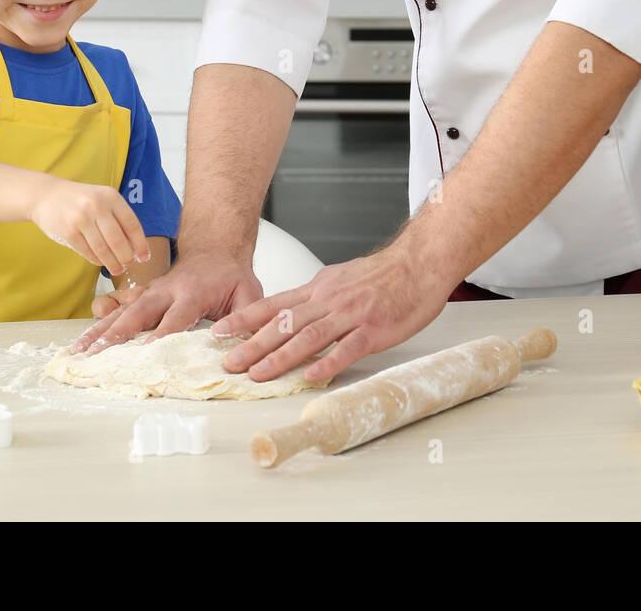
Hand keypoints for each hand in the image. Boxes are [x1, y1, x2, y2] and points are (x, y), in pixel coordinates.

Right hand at [30, 178, 149, 275]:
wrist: (47, 195)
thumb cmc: (81, 200)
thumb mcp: (102, 199)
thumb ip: (118, 218)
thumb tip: (136, 246)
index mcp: (111, 196)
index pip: (132, 224)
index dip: (141, 244)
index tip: (145, 257)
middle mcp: (97, 205)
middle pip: (118, 239)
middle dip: (127, 256)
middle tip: (129, 265)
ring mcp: (81, 218)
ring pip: (103, 248)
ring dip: (112, 262)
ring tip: (118, 269)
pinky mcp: (68, 231)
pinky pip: (87, 251)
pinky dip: (96, 259)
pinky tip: (101, 262)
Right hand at [70, 250, 263, 354]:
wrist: (215, 250)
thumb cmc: (232, 278)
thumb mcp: (249, 293)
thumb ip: (246, 318)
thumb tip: (243, 345)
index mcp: (194, 292)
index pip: (177, 316)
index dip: (163, 333)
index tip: (147, 350)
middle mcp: (167, 291)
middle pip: (139, 312)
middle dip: (117, 333)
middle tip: (97, 354)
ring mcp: (151, 292)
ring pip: (122, 311)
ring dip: (99, 331)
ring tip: (78, 352)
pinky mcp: (141, 296)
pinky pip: (116, 310)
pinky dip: (97, 325)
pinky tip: (80, 344)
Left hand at [210, 240, 451, 383]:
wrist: (420, 262)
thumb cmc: (385, 273)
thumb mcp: (342, 277)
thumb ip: (317, 295)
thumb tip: (295, 307)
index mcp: (320, 288)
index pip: (274, 304)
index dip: (245, 319)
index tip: (220, 333)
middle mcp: (329, 300)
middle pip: (284, 323)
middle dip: (253, 344)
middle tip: (228, 362)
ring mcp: (351, 315)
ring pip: (309, 336)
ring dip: (280, 357)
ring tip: (258, 374)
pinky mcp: (374, 329)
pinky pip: (347, 348)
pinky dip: (327, 363)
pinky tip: (311, 377)